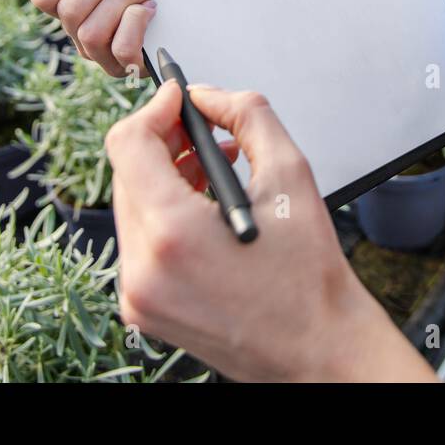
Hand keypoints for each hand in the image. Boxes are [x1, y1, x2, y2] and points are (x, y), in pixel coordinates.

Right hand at [6, 0, 153, 76]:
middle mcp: (78, 36)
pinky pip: (121, 48)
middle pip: (70, 9)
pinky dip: (137, 22)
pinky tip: (149, 10)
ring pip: (92, 31)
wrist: (179, 13)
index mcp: (67, 8)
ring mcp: (100, 56)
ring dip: (124, 0)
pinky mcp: (127, 67)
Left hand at [105, 81, 437, 382]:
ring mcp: (137, 293)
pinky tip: (204, 205)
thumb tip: (208, 95)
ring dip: (164, 175)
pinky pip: (138, 240)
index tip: (177, 97)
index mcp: (172, 232)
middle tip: (201, 127)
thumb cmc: (310, 275)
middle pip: (125, 172)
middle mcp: (142, 267)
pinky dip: (164, 212)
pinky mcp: (142, 308)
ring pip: (130, 204)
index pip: (128, 144)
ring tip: (211, 166)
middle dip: (162, 140)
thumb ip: (247, 115)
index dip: (153, 108)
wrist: (318, 349)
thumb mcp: (290, 175)